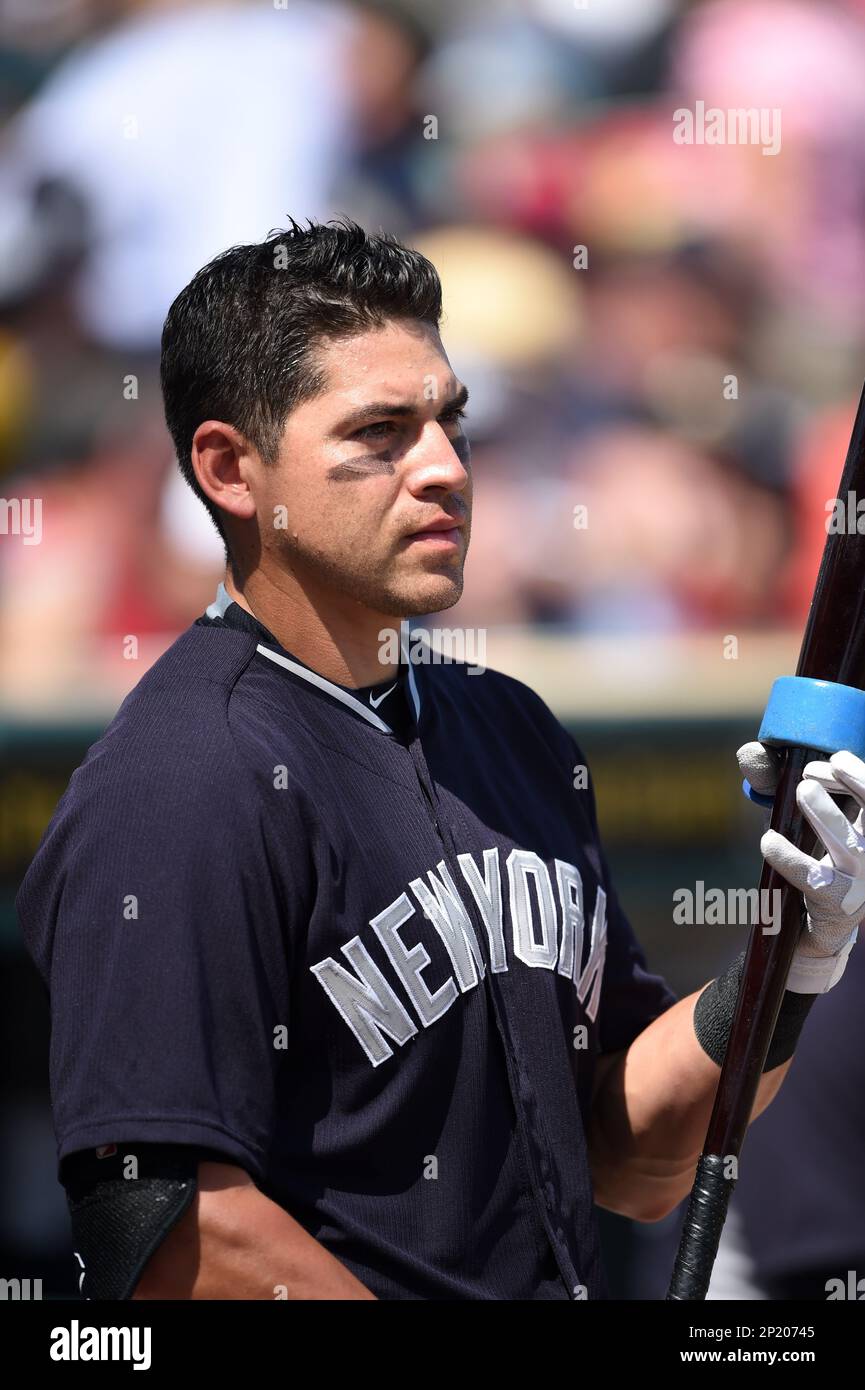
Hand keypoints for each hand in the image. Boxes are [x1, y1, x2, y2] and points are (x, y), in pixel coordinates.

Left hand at [736, 743, 862, 991]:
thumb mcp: (809, 822)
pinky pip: (812, 878)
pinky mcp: (835, 902)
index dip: (859, 775)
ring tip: (804, 791)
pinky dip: (789, 857)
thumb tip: (750, 753)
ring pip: (849, 847)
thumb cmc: (820, 861)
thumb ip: (784, 787)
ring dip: (827, 816)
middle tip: (814, 773)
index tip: (831, 760)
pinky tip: (768, 841)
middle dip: (852, 786)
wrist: (822, 924)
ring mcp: (858, 879)